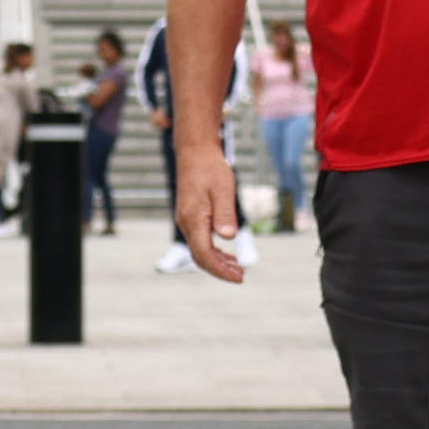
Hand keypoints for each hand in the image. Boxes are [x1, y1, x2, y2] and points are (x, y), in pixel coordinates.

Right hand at [175, 137, 245, 282]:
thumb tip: (228, 237)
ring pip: (200, 250)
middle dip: (220, 270)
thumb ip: (225, 214)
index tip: (239, 277)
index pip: (204, 255)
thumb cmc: (210, 168)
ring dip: (218, 261)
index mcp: (193, 219)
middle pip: (200, 257)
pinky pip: (200, 240)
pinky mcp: (190, 216)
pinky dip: (213, 250)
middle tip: (241, 276)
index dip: (221, 270)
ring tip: (237, 267)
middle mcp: (186, 223)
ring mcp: (187, 220)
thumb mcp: (223, 189)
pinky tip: (227, 252)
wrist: (195, 151)